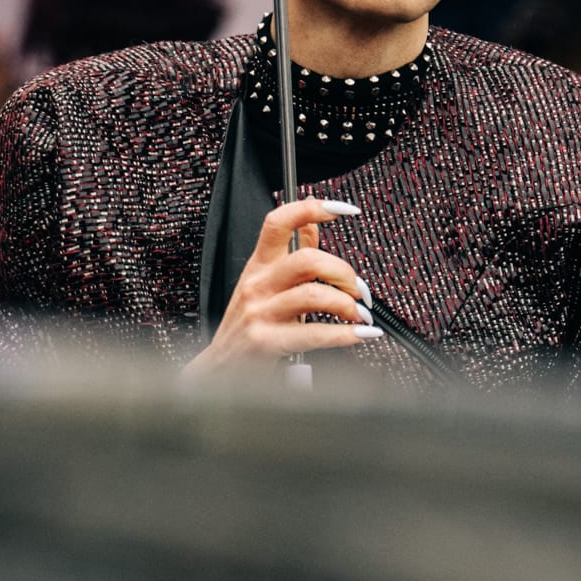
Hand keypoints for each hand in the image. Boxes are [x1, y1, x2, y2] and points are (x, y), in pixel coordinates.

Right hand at [185, 198, 380, 375]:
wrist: (220, 370)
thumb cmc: (246, 328)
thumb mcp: (262, 284)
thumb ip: (290, 255)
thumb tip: (312, 226)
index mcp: (258, 265)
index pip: (279, 222)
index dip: (312, 209)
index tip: (343, 209)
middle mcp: (258, 284)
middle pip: (307, 260)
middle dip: (343, 272)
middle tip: (358, 289)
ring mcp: (260, 313)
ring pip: (313, 295)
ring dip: (346, 304)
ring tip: (358, 314)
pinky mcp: (266, 342)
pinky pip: (313, 334)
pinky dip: (345, 334)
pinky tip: (360, 334)